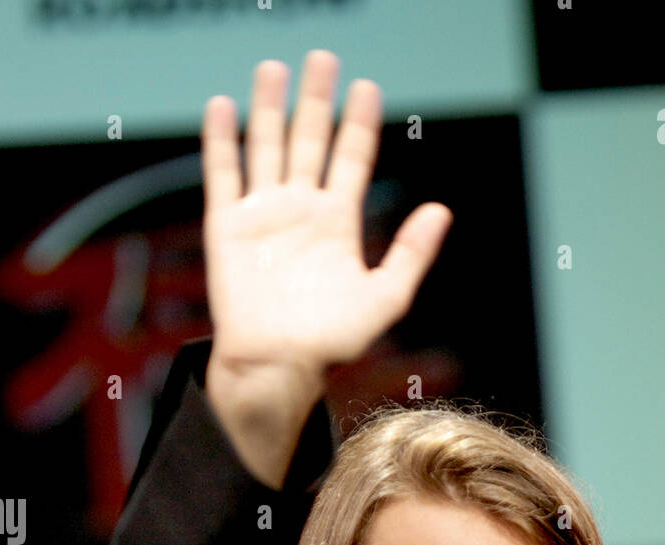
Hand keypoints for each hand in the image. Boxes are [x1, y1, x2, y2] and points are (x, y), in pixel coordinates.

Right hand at [201, 49, 452, 386]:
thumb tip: (442, 210)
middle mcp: (300, 211)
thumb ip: (411, 252)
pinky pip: (223, 175)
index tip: (367, 88)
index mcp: (337, 223)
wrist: (278, 365)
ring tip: (274, 68)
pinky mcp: (227, 227)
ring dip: (270, 108)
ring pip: (266, 147)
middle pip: (309, 141)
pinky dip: (221, 141)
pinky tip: (224, 107)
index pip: (351, 159)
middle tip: (323, 59)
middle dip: (316, 100)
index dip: (359, 123)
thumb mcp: (385, 297)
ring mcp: (262, 215)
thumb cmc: (331, 343)